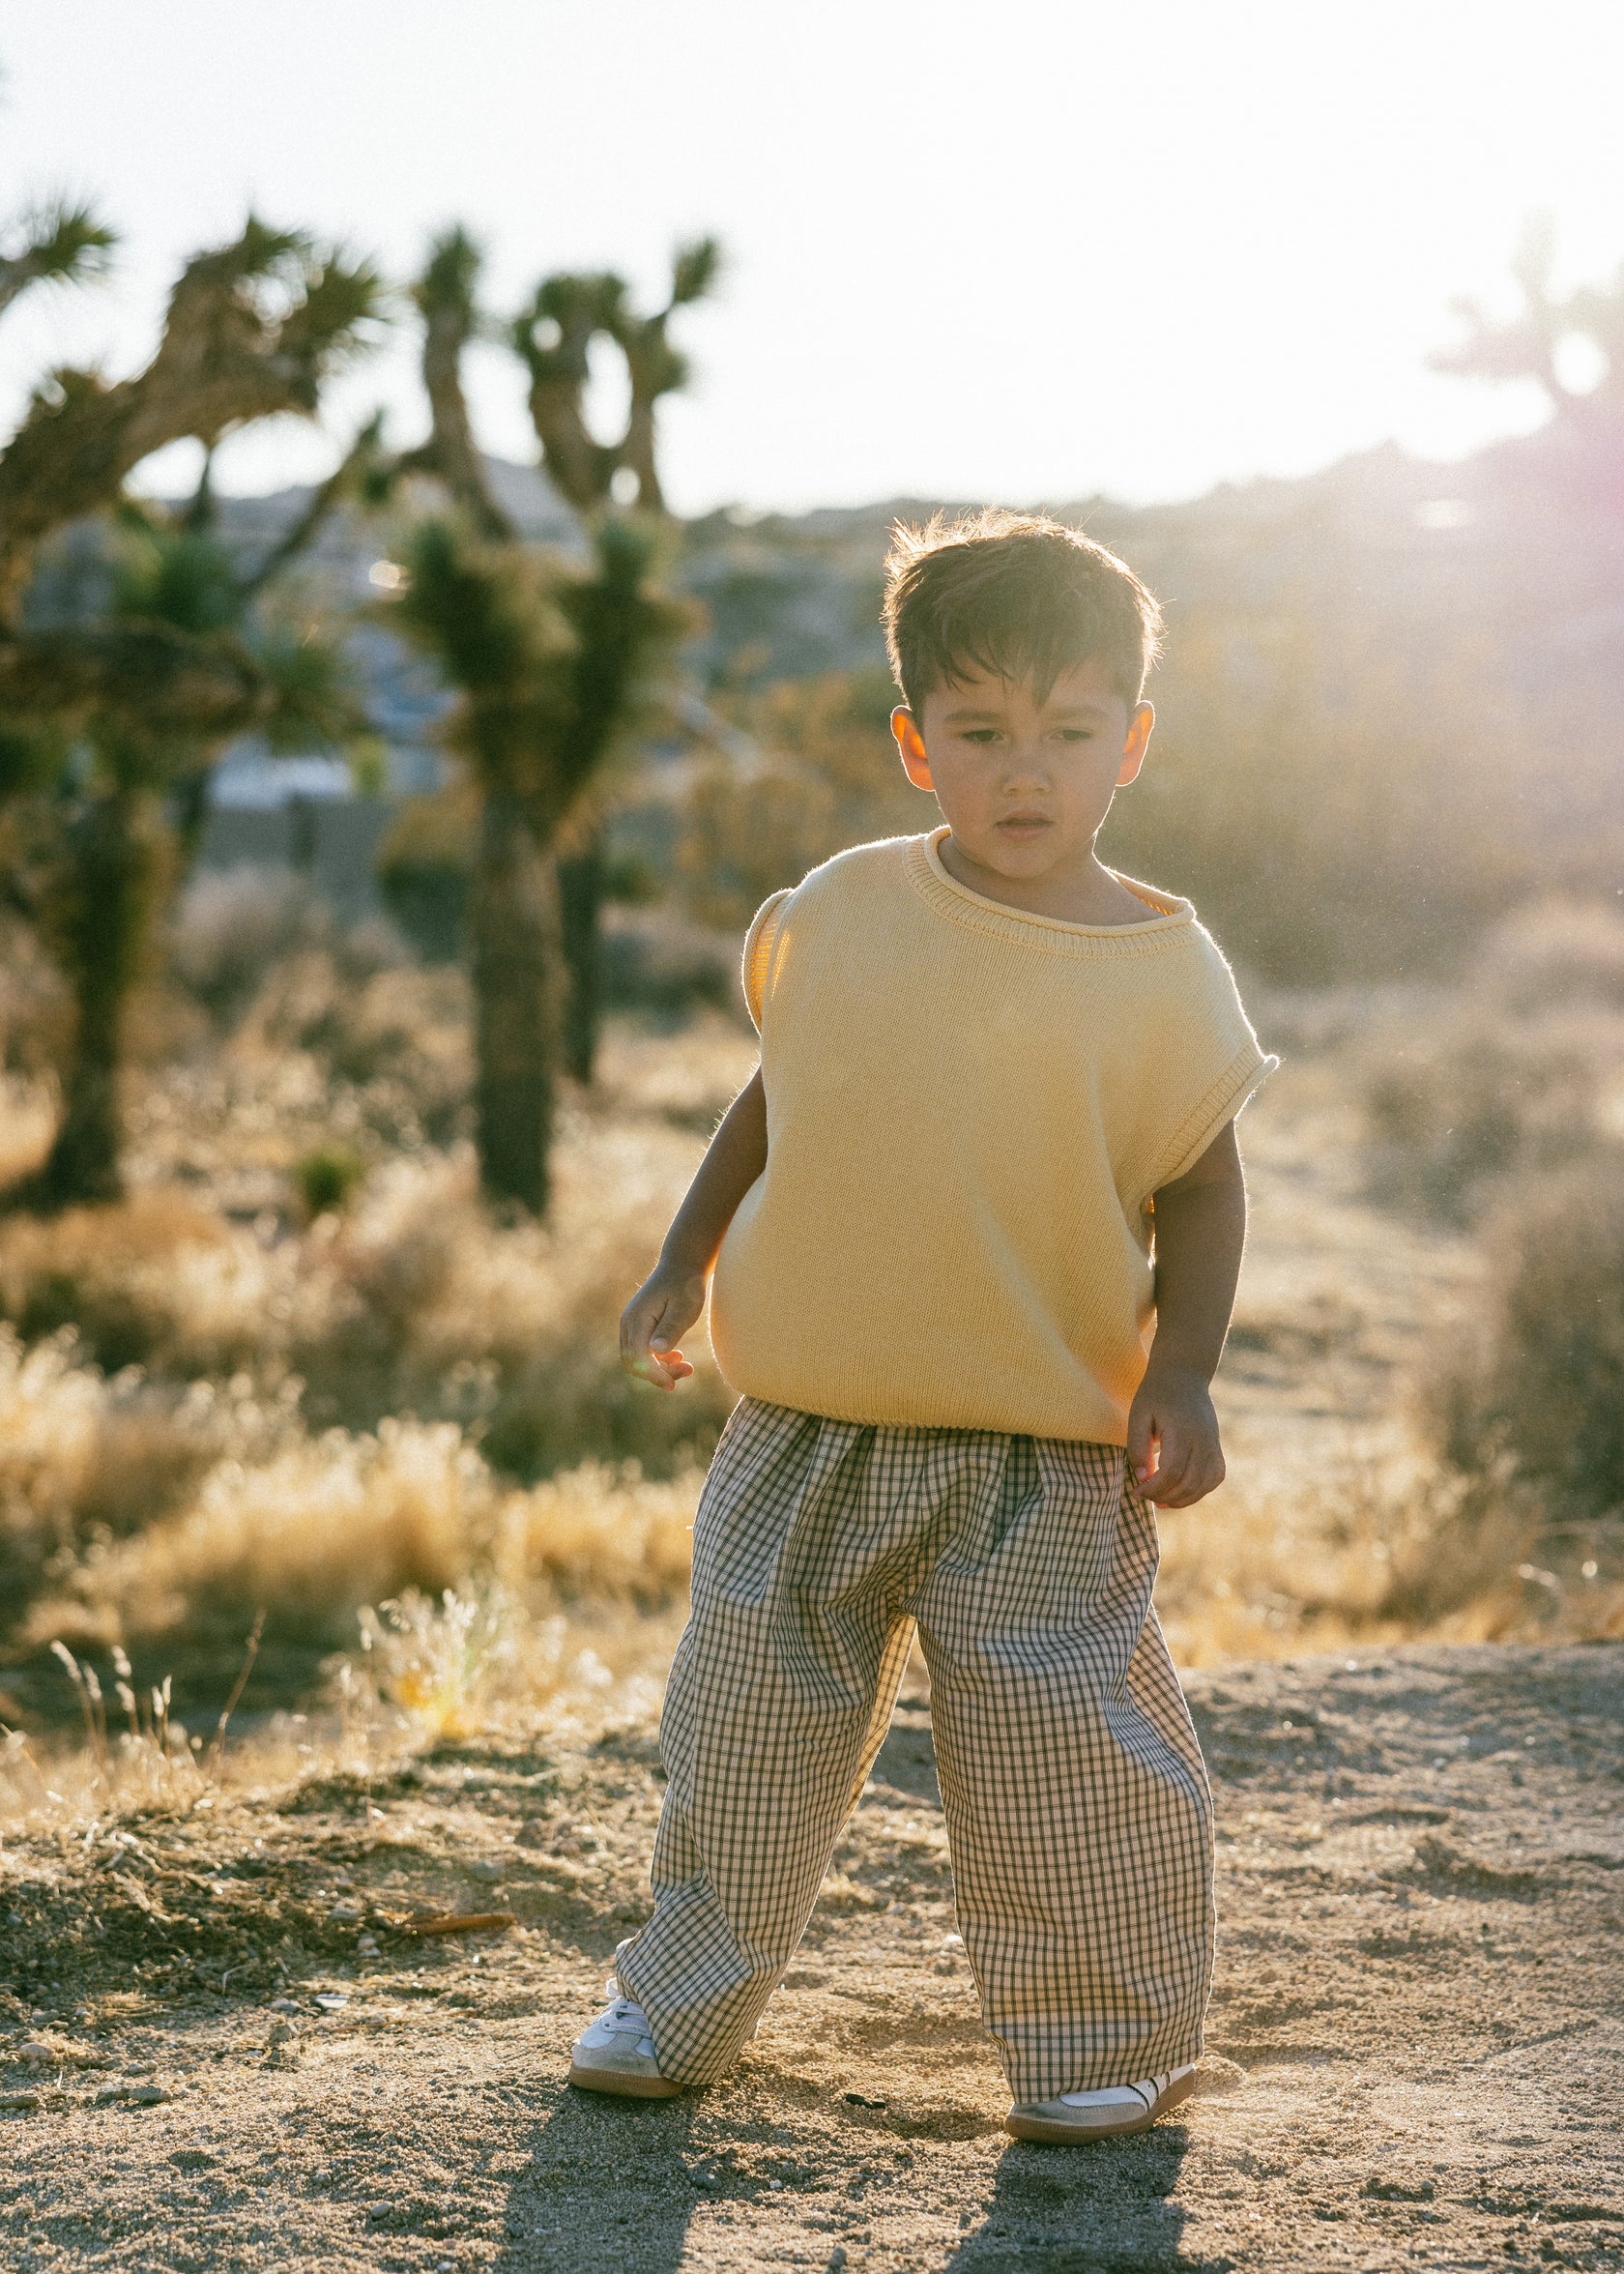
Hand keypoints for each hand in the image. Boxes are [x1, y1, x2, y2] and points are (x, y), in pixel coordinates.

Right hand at [620, 1260, 706, 1390]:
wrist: (682, 1265)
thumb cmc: (686, 1286)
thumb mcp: (684, 1308)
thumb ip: (671, 1328)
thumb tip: (656, 1350)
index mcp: (638, 1319)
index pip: (638, 1357)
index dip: (654, 1375)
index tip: (673, 1385)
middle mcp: (628, 1323)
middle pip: (633, 1362)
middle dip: (657, 1374)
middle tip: (686, 1371)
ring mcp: (631, 1325)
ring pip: (637, 1359)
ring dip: (659, 1368)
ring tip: (687, 1366)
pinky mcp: (638, 1326)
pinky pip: (641, 1351)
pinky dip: (658, 1360)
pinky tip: (678, 1356)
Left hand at [1126, 1358, 1225, 1507]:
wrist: (1184, 1374)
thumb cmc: (1155, 1394)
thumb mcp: (1138, 1415)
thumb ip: (1138, 1447)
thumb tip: (1143, 1477)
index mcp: (1181, 1430)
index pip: (1171, 1471)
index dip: (1153, 1488)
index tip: (1137, 1491)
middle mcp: (1203, 1439)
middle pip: (1189, 1482)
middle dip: (1165, 1496)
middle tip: (1144, 1495)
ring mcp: (1213, 1443)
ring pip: (1205, 1484)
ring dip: (1183, 1499)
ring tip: (1161, 1501)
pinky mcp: (1216, 1446)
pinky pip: (1216, 1476)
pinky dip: (1201, 1490)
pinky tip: (1181, 1491)